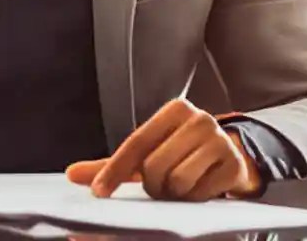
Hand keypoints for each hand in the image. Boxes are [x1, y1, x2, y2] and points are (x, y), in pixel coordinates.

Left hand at [65, 99, 261, 201]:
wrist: (231, 157)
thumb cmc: (182, 153)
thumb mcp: (150, 153)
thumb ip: (114, 164)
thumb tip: (72, 174)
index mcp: (176, 109)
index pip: (136, 142)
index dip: (115, 169)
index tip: (99, 191)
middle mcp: (200, 119)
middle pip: (155, 165)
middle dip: (152, 184)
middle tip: (159, 186)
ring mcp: (220, 141)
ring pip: (177, 181)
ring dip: (172, 193)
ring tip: (178, 187)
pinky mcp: (233, 165)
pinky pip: (199, 193)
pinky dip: (193, 198)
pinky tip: (198, 188)